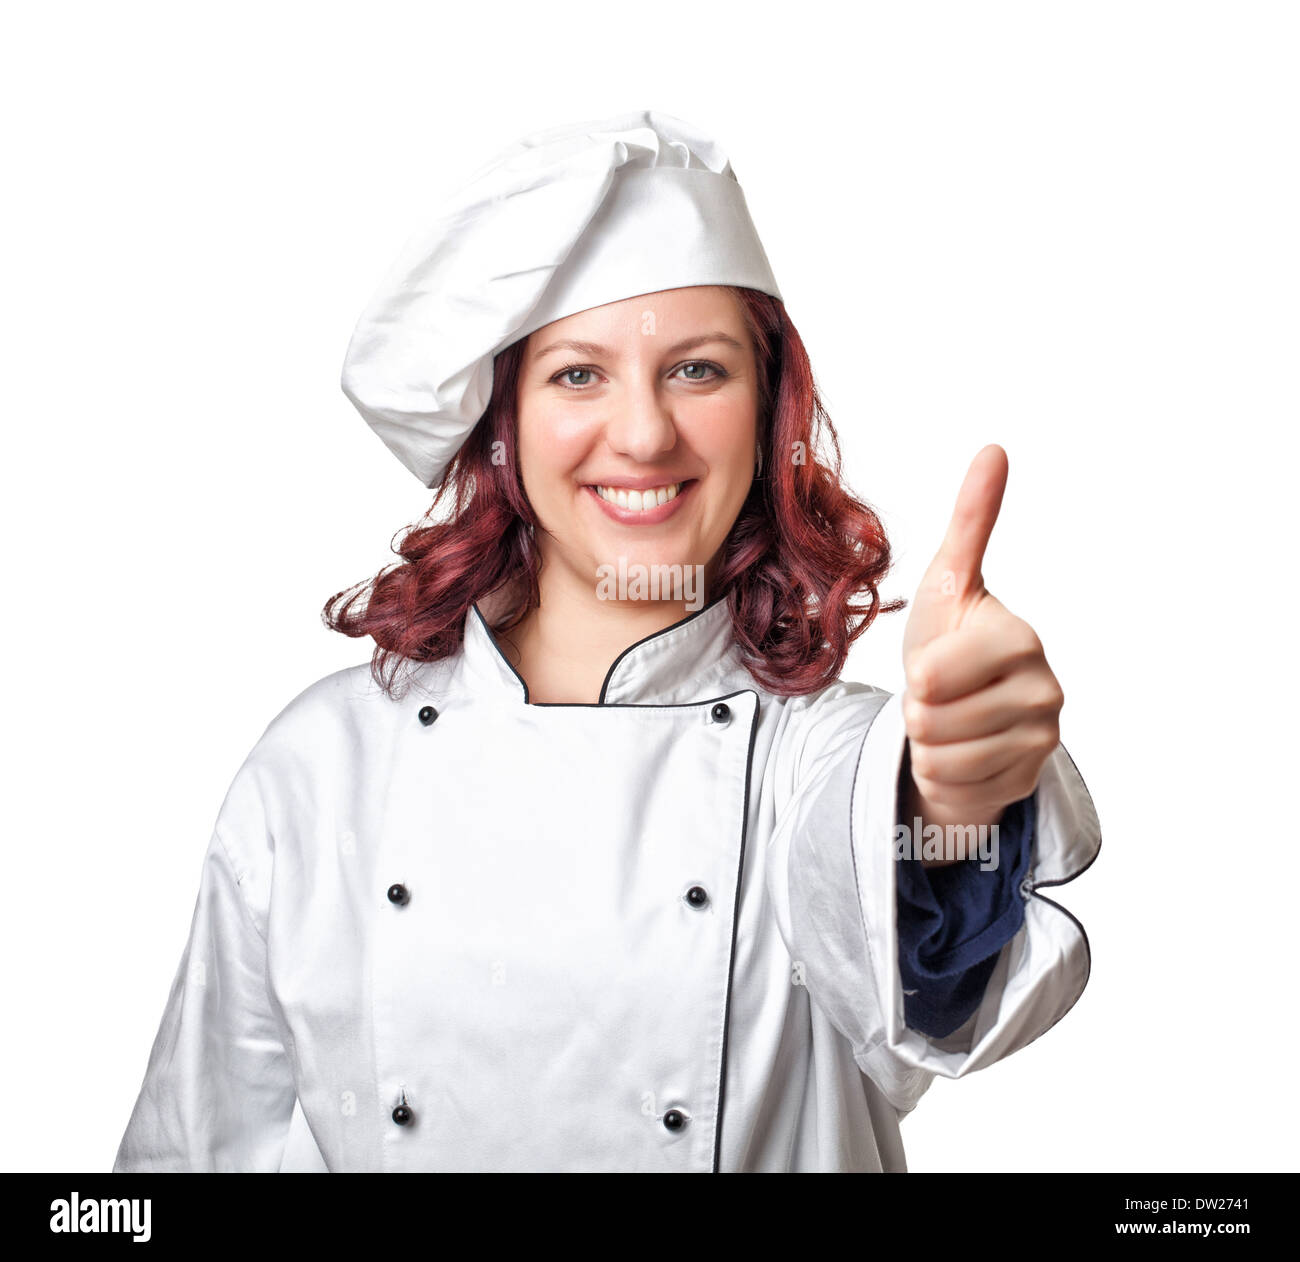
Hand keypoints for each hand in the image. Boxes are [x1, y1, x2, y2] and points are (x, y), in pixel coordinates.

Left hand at [900, 445, 1063, 844]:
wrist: (962, 713)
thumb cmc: (949, 642)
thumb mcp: (949, 583)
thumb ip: (971, 521)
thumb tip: (994, 449)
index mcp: (1020, 638)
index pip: (932, 675)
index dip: (917, 674)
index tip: (938, 661)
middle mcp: (1044, 689)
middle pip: (930, 716)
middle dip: (920, 710)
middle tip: (942, 695)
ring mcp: (1042, 740)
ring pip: (940, 755)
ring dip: (930, 742)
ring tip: (951, 719)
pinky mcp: (1029, 779)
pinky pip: (953, 786)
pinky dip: (943, 772)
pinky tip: (962, 750)